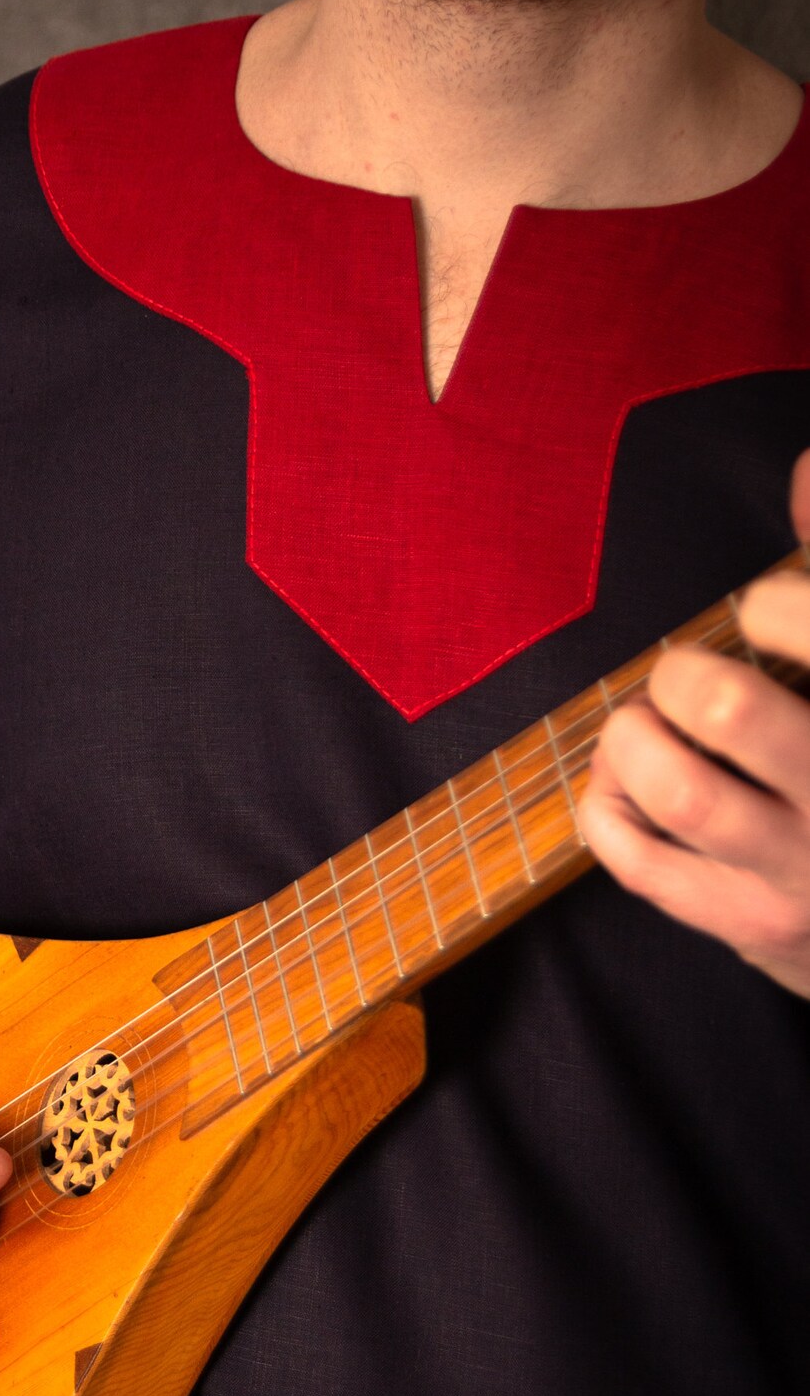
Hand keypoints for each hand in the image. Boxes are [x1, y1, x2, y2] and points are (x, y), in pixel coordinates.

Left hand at [578, 447, 809, 996]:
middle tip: (682, 677)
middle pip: (733, 710)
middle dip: (683, 674)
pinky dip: (605, 812)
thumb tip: (800, 470)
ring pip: (683, 794)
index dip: (774, 607)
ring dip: (633, 745)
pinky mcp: (752, 925)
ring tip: (639, 731)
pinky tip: (619, 788)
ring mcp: (805, 872)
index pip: (804, 630)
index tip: (762, 614)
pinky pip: (643, 865)